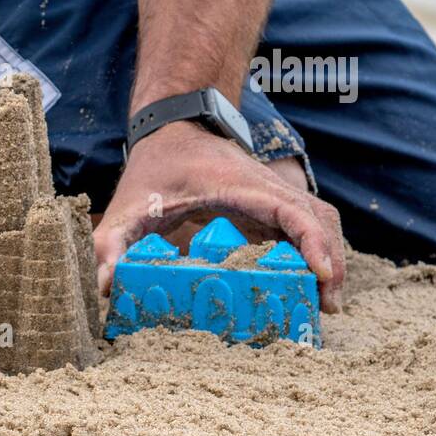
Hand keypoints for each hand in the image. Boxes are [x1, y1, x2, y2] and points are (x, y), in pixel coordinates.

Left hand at [93, 122, 344, 311]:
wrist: (171, 129)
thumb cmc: (154, 167)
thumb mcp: (127, 205)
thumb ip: (111, 242)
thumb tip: (104, 285)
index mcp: (241, 185)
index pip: (292, 210)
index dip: (312, 242)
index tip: (322, 276)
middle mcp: (267, 187)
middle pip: (319, 219)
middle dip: (330, 260)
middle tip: (326, 307)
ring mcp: (273, 193)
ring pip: (319, 221)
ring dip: (329, 257)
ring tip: (324, 303)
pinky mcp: (272, 204)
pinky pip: (305, 225)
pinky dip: (315, 252)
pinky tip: (308, 285)